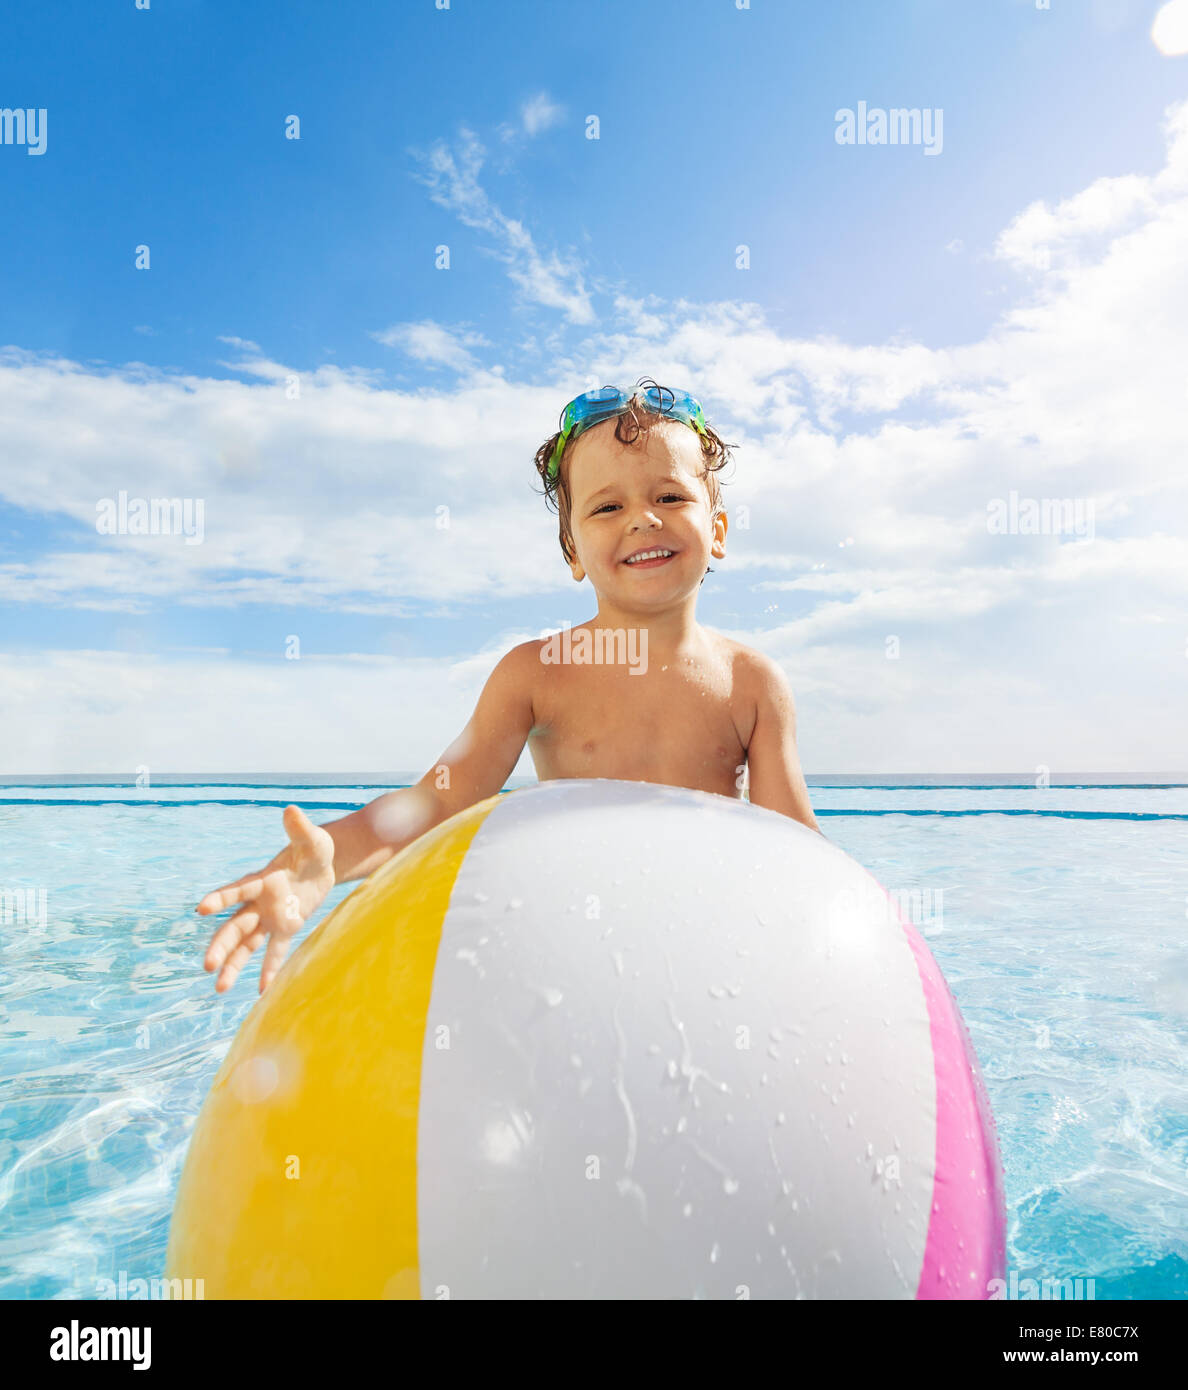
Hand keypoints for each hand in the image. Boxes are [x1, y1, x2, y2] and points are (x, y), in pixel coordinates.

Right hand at [197, 804, 335, 994]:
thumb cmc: (314, 849)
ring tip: (219, 988)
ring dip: (234, 964)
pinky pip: (275, 952)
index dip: (221, 897)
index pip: (238, 890)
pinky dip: (269, 970)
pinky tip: (262, 992)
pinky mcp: (286, 929)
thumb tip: (290, 810)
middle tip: (207, 964)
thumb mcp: (313, 840)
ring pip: (247, 944)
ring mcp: (270, 918)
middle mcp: (260, 902)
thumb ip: (301, 829)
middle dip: (221, 944)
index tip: (201, 907)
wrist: (323, 866)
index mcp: (262, 880)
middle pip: (236, 925)